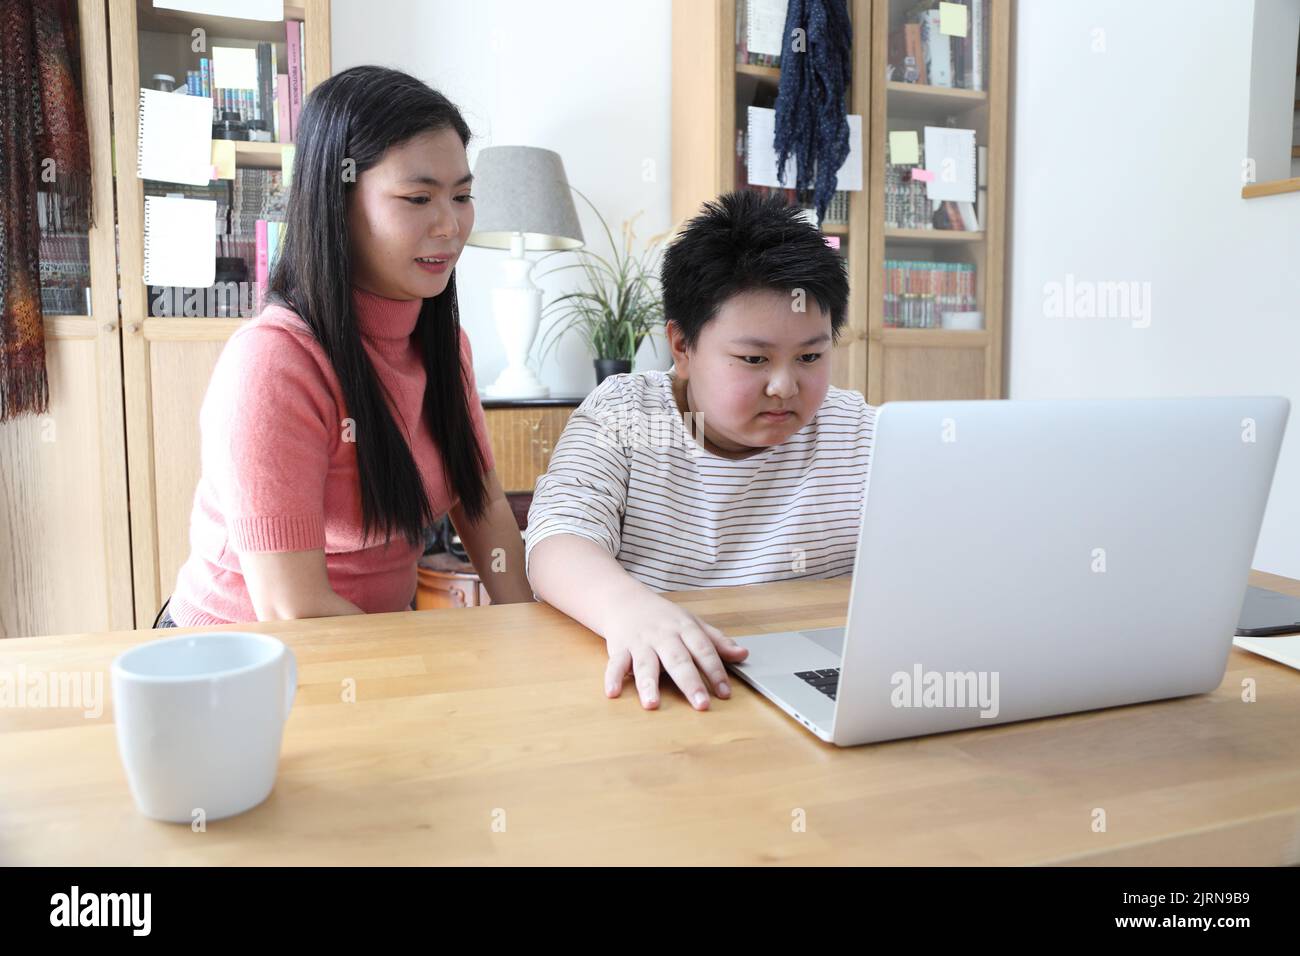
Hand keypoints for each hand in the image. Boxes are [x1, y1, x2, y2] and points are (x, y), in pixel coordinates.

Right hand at [602, 592, 748, 709]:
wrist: (625, 600)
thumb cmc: (663, 617)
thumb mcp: (692, 624)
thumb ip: (716, 641)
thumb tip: (743, 654)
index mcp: (684, 629)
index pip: (703, 650)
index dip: (715, 671)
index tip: (725, 692)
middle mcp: (663, 636)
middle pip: (677, 660)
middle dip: (690, 683)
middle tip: (701, 705)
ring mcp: (640, 642)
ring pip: (645, 664)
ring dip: (648, 684)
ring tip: (652, 704)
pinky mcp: (619, 648)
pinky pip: (615, 664)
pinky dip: (612, 678)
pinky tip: (613, 692)